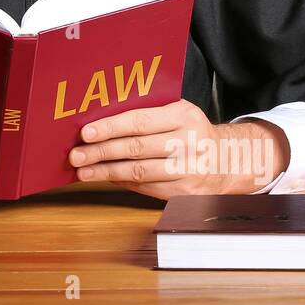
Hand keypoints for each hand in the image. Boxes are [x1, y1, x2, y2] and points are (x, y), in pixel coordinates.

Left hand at [68, 98, 288, 198]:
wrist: (227, 159)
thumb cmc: (192, 131)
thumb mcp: (178, 112)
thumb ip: (148, 113)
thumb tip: (102, 121)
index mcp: (184, 116)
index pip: (140, 121)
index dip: (110, 127)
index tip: (86, 133)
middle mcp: (188, 142)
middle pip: (136, 148)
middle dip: (101, 152)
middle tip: (76, 154)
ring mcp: (187, 170)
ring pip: (138, 171)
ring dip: (106, 172)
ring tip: (84, 171)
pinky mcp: (184, 192)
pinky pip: (146, 187)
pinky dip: (123, 182)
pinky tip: (106, 178)